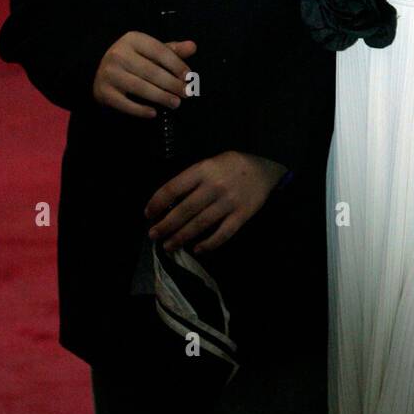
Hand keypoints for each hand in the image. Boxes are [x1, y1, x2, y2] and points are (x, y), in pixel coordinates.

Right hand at [92, 32, 196, 117]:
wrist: (98, 70)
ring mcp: (109, 74)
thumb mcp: (150, 50)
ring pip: (140, 87)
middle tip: (186, 93)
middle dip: (172, 83)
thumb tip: (192, 47)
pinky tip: (153, 113)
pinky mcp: (104, 92)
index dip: (177, 65)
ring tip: (175, 103)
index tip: (189, 77)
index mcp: (132, 39)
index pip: (159, 51)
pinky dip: (140, 110)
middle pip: (151, 71)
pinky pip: (125, 104)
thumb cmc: (133, 59)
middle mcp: (118, 54)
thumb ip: (172, 50)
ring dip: (161, 97)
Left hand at [146, 151, 286, 254]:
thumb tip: (169, 202)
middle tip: (154, 235)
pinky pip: (223, 233)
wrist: (264, 168)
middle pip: (184, 210)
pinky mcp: (242, 215)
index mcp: (203, 170)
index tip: (149, 214)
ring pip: (200, 224)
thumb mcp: (208, 163)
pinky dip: (209, 243)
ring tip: (169, 246)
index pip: (173, 188)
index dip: (157, 203)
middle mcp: (214, 186)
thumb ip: (191, 180)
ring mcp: (229, 202)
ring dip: (182, 237)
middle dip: (166, 225)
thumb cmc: (231, 166)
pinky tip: (197, 249)